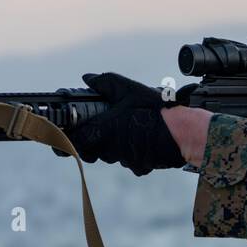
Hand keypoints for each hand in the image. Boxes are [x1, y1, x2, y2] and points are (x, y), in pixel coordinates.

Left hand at [61, 73, 185, 174]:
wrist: (184, 133)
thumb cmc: (156, 111)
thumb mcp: (129, 90)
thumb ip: (105, 83)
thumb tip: (88, 79)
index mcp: (104, 131)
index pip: (74, 142)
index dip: (65, 140)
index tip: (62, 135)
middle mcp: (111, 150)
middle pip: (91, 150)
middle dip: (92, 140)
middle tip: (102, 125)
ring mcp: (126, 160)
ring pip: (111, 155)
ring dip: (113, 144)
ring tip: (129, 127)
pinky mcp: (140, 167)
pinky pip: (129, 161)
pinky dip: (132, 151)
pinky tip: (142, 138)